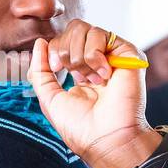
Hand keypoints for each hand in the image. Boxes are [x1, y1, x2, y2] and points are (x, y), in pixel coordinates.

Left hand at [27, 20, 160, 167]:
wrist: (105, 138)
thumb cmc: (80, 126)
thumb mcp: (49, 98)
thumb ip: (39, 70)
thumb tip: (39, 42)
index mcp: (82, 69)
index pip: (64, 40)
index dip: (55, 49)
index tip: (56, 68)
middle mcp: (99, 60)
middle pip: (74, 29)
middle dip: (65, 49)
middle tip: (73, 74)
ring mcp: (113, 56)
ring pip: (85, 29)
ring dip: (79, 55)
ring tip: (90, 78)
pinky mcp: (128, 54)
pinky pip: (102, 35)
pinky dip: (93, 55)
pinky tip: (102, 76)